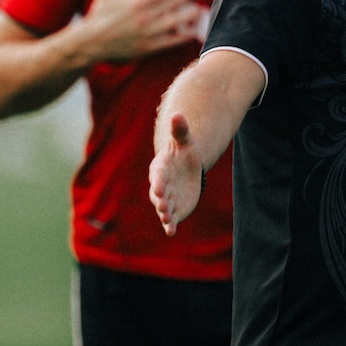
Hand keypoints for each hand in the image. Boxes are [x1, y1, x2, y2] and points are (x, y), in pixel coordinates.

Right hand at [80, 0, 200, 62]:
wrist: (90, 42)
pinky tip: (193, 31)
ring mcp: (148, 33)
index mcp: (137, 1)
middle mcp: (145, 17)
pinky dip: (185, 36)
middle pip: (175, 5)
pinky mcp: (149, 48)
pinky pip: (172, 41)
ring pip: (177, 23)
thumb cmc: (99, 14)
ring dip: (190, 16)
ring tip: (199, 10)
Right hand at [149, 112, 203, 235]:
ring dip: (165, 214)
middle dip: (161, 200)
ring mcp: (167, 198)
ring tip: (167, 219)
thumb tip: (177, 114)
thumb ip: (180, 130)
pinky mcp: (175, 209)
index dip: (159, 180)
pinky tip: (171, 232)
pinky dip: (170, 225)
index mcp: (161, 167)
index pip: (158, 174)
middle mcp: (160, 185)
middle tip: (164, 206)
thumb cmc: (183, 153)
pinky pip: (170, 218)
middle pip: (159, 194)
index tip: (159, 186)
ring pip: (164, 208)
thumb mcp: (185, 141)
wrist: (186, 168)